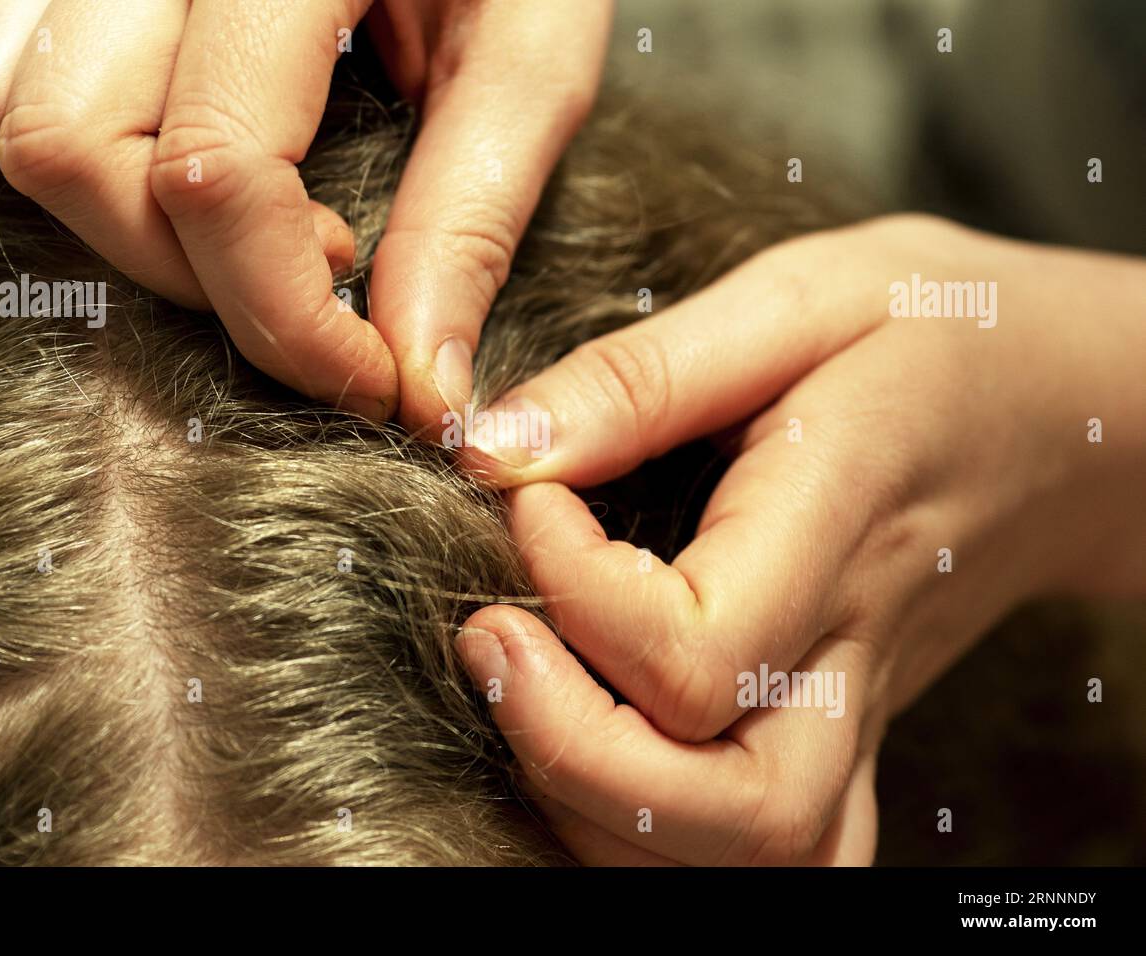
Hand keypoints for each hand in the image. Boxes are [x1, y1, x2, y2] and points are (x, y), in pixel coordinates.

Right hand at [0, 0, 610, 423]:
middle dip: (187, 274)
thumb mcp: (531, 56)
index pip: (214, 165)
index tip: (369, 379)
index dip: (284, 315)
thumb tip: (423, 389)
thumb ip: (469, 216)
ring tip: (227, 201)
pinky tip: (126, 149)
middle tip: (308, 269)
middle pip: (73, 148)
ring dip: (100, 208)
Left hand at [456, 214, 1145, 863]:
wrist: (1061, 405)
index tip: (525, 496)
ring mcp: (856, 715)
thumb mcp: (799, 298)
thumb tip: (495, 451)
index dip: (574, 594)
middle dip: (572, 753)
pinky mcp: (844, 735)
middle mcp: (853, 655)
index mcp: (843, 527)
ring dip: (596, 808)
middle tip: (491, 641)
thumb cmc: (932, 333)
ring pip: (743, 862)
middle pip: (734, 814)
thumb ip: (641, 377)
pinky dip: (647, 834)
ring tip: (519, 686)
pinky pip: (761, 854)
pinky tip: (584, 745)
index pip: (699, 651)